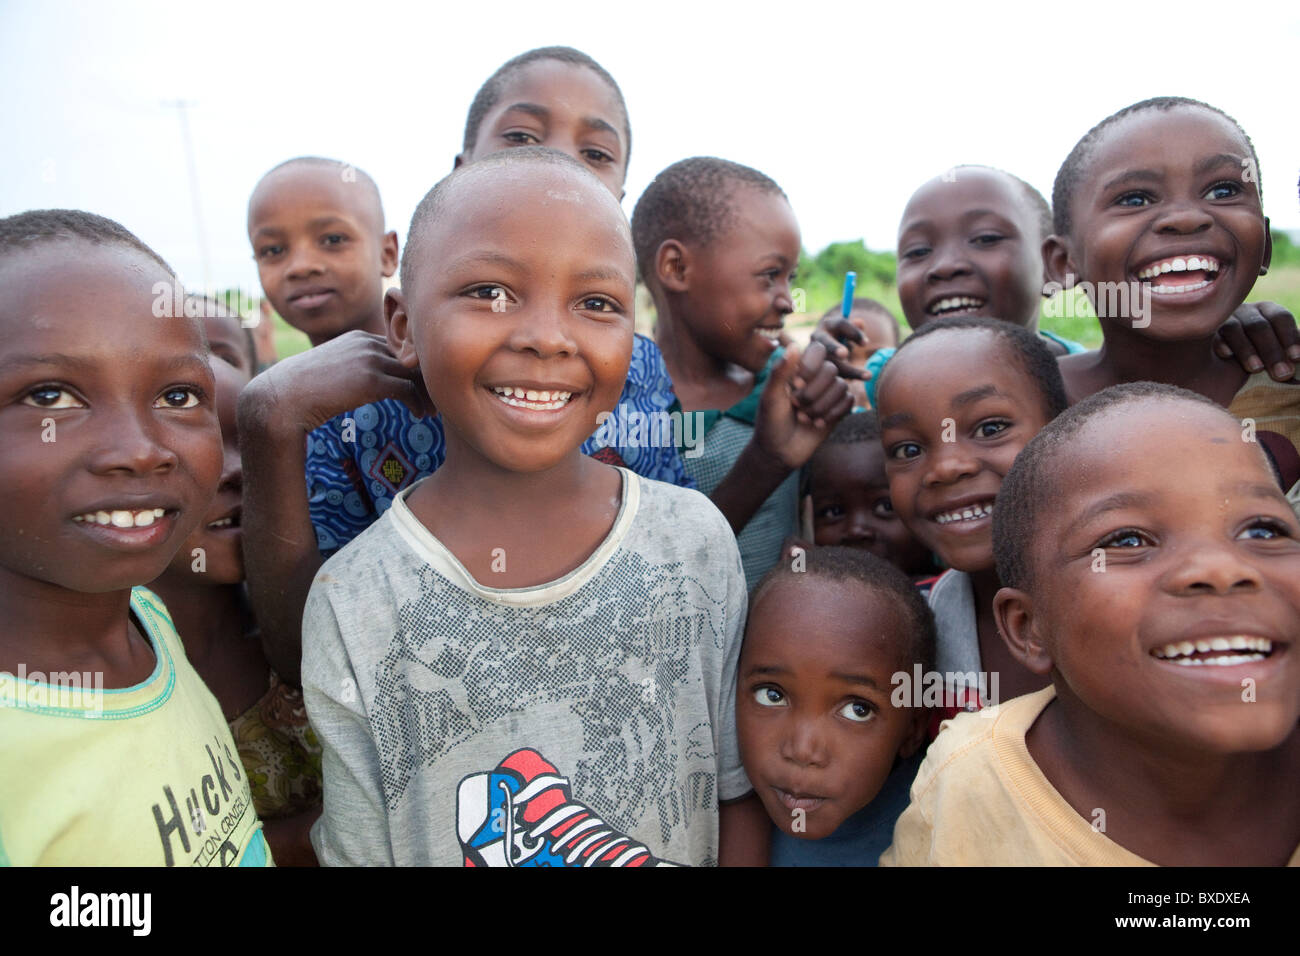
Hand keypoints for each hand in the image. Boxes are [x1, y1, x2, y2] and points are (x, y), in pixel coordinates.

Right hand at [243, 330, 431, 434]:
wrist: (283, 398)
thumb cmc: (303, 389)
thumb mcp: (333, 370)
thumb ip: (354, 369)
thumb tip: (366, 384)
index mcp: (359, 337)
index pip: (398, 348)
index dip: (413, 368)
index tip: (423, 385)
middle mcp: (367, 343)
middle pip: (411, 358)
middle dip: (425, 379)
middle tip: (436, 398)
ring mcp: (370, 360)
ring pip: (414, 373)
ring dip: (426, 394)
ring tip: (432, 411)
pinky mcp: (371, 380)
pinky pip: (407, 390)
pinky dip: (418, 404)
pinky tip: (419, 416)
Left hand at [754, 342, 853, 470]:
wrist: (779, 451)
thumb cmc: (770, 421)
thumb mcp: (771, 396)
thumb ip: (781, 371)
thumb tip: (794, 344)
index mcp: (798, 367)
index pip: (818, 350)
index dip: (810, 368)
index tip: (794, 387)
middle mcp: (816, 376)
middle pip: (831, 370)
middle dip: (813, 393)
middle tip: (796, 407)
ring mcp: (829, 392)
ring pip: (841, 386)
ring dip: (821, 406)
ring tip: (804, 418)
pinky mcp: (839, 408)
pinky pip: (849, 401)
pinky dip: (833, 414)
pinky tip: (817, 424)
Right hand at [809, 315, 871, 381]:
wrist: (822, 354)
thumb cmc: (841, 339)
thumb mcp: (848, 332)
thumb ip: (855, 328)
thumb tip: (860, 322)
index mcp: (828, 325)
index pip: (841, 324)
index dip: (854, 333)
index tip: (866, 344)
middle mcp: (818, 338)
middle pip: (826, 342)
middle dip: (834, 348)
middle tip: (844, 354)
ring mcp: (815, 355)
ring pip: (829, 363)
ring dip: (848, 370)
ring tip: (868, 376)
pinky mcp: (816, 369)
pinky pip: (829, 376)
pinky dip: (843, 381)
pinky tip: (855, 384)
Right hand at [1213, 301, 1299, 381]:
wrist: (1219, 366)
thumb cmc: (1258, 358)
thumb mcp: (1278, 350)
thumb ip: (1289, 352)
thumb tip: (1298, 359)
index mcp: (1266, 312)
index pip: (1280, 318)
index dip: (1290, 337)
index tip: (1296, 358)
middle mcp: (1244, 312)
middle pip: (1259, 326)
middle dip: (1271, 350)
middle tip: (1281, 374)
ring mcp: (1221, 320)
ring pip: (1234, 329)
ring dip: (1247, 349)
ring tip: (1256, 369)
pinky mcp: (1203, 332)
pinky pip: (1211, 334)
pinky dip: (1220, 343)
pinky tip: (1227, 356)